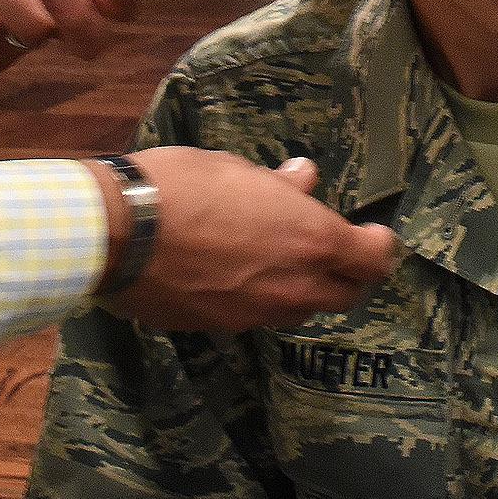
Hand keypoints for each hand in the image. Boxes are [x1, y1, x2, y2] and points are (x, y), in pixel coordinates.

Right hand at [101, 151, 399, 331]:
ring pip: (300, 310)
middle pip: (346, 295)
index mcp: (312, 240)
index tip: (373, 232)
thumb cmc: (184, 187)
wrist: (118, 234)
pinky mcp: (219, 328)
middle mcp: (294, 286)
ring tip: (283, 262)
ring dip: (303, 290)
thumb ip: (279, 186)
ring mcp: (256, 314)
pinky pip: (255, 317)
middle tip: (336, 252)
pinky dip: (258, 299)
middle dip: (348, 275)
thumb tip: (303, 179)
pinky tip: (235, 276)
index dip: (379, 246)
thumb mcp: (238, 171)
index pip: (374, 260)